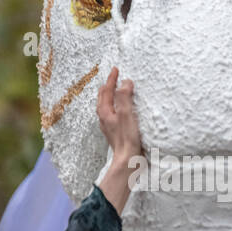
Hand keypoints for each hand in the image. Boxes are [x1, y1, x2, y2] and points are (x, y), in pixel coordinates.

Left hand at [95, 67, 141, 214]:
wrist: (128, 161)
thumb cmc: (128, 140)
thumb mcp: (127, 114)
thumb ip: (125, 97)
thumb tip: (125, 82)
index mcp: (105, 112)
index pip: (107, 90)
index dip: (112, 78)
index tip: (116, 69)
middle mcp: (104, 118)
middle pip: (104, 97)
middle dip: (109, 85)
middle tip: (115, 76)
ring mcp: (109, 125)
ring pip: (107, 105)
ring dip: (112, 95)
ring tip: (118, 89)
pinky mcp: (115, 132)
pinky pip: (113, 113)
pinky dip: (117, 105)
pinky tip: (123, 109)